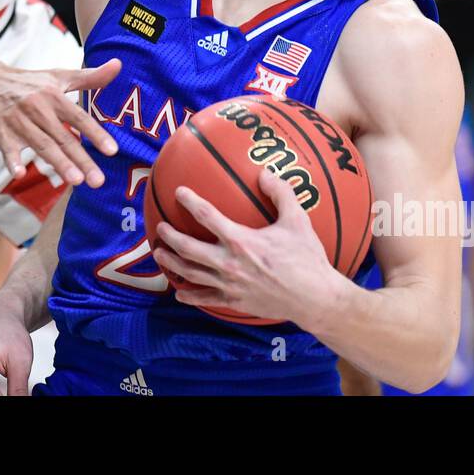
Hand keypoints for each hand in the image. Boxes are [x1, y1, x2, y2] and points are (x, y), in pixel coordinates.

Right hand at [0, 59, 121, 187]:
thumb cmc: (25, 82)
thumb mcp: (57, 76)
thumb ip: (89, 77)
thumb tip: (118, 65)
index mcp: (54, 96)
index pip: (79, 118)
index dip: (96, 134)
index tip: (112, 151)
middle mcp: (38, 109)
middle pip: (63, 137)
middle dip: (82, 160)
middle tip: (98, 180)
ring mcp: (18, 121)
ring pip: (42, 145)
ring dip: (58, 163)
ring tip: (76, 181)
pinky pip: (7, 149)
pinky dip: (12, 161)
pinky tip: (19, 173)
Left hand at [152, 168, 339, 325]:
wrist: (314, 298)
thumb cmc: (307, 258)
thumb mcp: (298, 220)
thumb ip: (281, 193)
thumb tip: (265, 173)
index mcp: (241, 240)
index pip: (207, 216)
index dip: (190, 201)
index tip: (179, 191)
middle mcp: (229, 263)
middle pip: (189, 248)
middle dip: (170, 236)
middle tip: (160, 228)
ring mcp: (229, 285)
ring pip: (191, 273)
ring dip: (172, 262)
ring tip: (159, 253)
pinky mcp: (234, 301)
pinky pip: (206, 299)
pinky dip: (189, 296)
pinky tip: (179, 293)